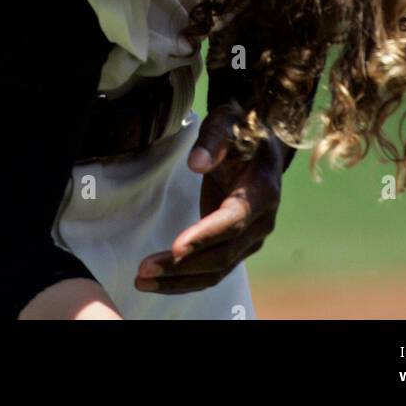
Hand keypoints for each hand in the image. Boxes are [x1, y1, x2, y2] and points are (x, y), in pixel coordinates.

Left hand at [134, 101, 284, 295]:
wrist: (259, 144)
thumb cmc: (239, 129)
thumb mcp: (227, 123)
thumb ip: (213, 141)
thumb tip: (196, 163)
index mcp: (262, 190)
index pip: (234, 221)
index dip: (206, 236)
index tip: (176, 247)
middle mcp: (261, 221)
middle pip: (223, 254)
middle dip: (184, 265)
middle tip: (145, 269)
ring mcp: (250, 238)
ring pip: (217, 270)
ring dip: (180, 280)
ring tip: (142, 280)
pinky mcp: (236, 246)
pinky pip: (212, 271)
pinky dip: (185, 280)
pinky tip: (157, 282)